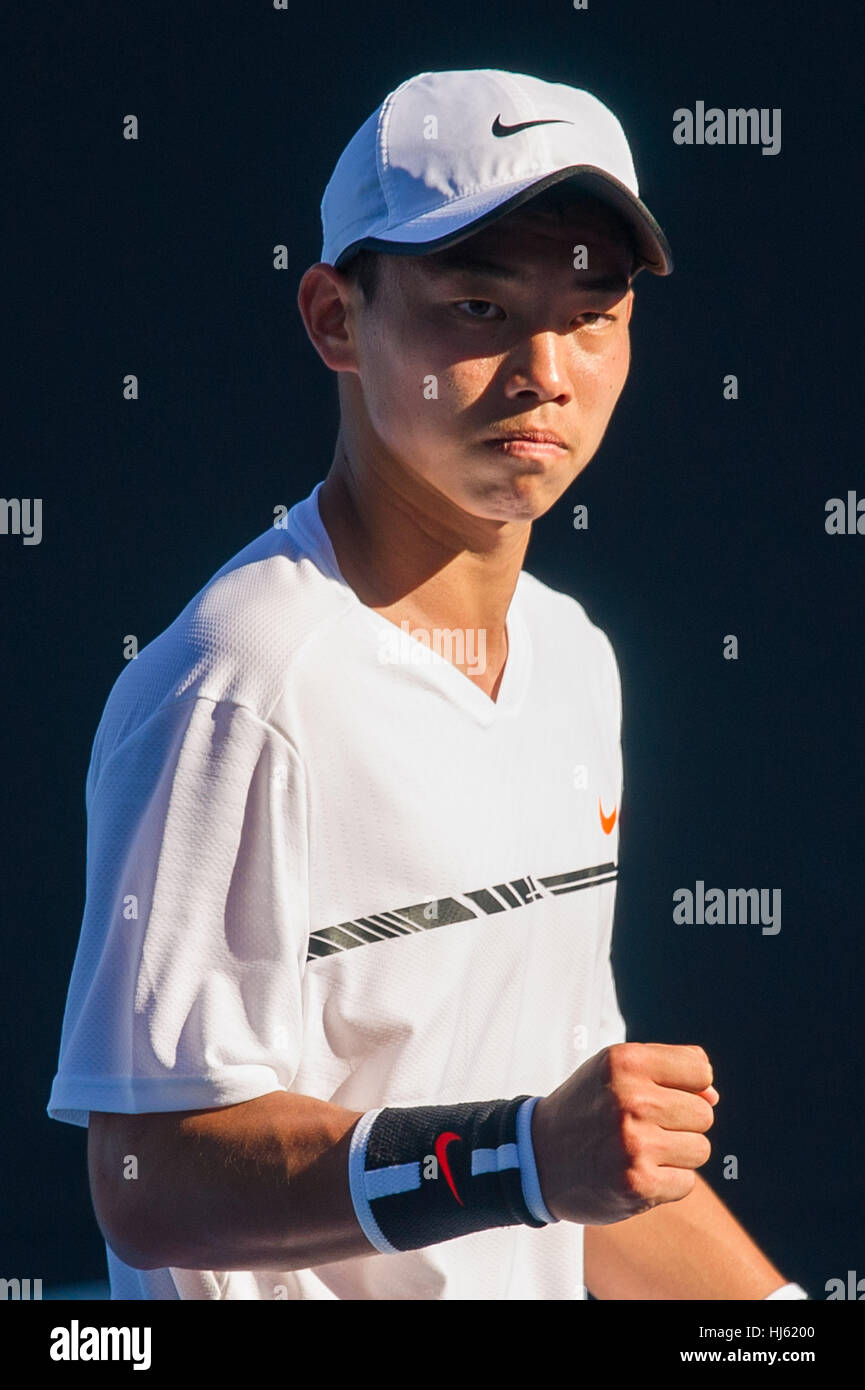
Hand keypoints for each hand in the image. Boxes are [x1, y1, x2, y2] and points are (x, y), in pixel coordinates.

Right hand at [531, 1043, 717, 1225]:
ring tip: (637, 1151)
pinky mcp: (638, 1184)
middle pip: (703, 1114)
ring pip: (700, 1148)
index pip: (700, 1069)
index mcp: (625, 1061)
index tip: (659, 1095)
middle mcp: (630, 1098)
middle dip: (680, 1124)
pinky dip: (667, 1183)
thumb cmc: (587, 1109)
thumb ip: (668, 1072)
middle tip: (640, 1127)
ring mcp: (634, 1143)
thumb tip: (713, 1097)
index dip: (687, 1086)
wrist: (538, 1157)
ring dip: (676, 1155)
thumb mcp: (616, 1073)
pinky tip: (635, 1174)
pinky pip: (687, 1182)